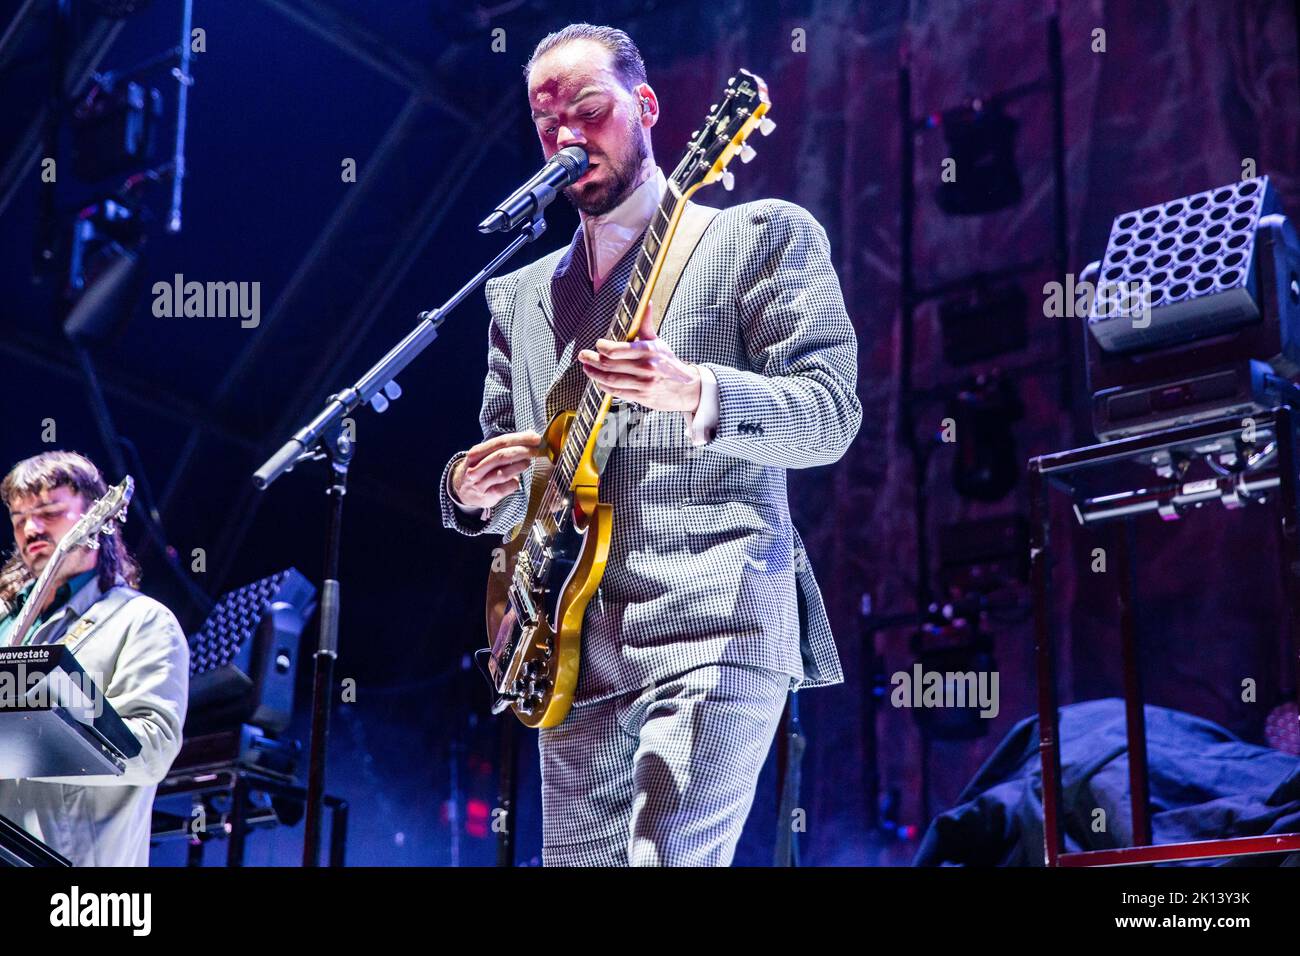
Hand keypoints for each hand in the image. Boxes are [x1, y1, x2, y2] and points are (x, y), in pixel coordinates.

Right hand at [452, 430, 543, 509]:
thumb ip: (503, 446)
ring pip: (504, 473)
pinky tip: (516, 479)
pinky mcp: (487, 496)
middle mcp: (475, 468)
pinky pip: (506, 488)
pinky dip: (515, 482)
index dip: (520, 439)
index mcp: (475, 453)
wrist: (461, 491)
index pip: (500, 442)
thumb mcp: (484, 455)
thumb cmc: (479, 469)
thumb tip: (529, 435)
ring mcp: (480, 483)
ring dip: (520, 466)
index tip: (535, 438)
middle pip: (502, 456)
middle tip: (537, 450)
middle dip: (523, 451)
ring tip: (527, 462)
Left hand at [577, 299, 701, 412]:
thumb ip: (646, 324)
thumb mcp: (659, 342)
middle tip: (583, 355)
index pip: (618, 350)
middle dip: (592, 359)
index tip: (597, 344)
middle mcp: (645, 368)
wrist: (684, 388)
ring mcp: (643, 384)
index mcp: (648, 351)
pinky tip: (598, 380)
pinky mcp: (640, 397)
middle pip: (610, 364)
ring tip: (587, 368)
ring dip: (594, 373)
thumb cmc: (668, 362)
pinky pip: (616, 392)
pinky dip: (604, 386)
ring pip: (611, 379)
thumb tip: (647, 303)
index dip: (602, 347)